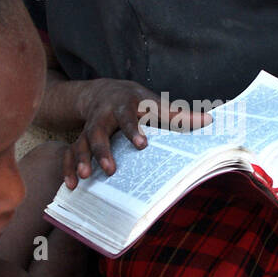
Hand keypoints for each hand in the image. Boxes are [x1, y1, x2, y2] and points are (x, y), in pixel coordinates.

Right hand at [64, 81, 212, 187]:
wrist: (104, 91)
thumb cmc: (137, 102)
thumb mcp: (155, 103)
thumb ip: (178, 115)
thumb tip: (208, 121)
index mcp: (125, 105)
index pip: (129, 116)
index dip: (134, 130)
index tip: (142, 145)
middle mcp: (103, 115)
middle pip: (98, 130)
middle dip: (102, 149)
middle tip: (110, 169)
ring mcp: (88, 127)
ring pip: (80, 142)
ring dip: (81, 159)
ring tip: (85, 178)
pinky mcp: (78, 138)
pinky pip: (68, 152)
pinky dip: (68, 167)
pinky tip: (71, 185)